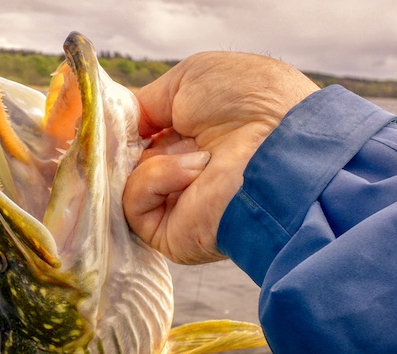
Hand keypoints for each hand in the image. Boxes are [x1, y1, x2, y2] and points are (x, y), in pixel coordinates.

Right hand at [124, 52, 318, 264]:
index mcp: (191, 137)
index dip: (124, 127)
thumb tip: (121, 123)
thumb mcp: (190, 78)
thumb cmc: (250, 103)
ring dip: (154, 159)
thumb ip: (147, 101)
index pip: (138, 136)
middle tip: (138, 133)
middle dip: (127, 144)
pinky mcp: (169, 233)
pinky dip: (155, 180)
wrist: (281, 147)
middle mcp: (182, 172)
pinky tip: (194, 171)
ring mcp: (175, 203)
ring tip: (198, 154)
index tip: (115, 117)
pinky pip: (133, 204)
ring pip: (124, 180)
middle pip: (125, 160)